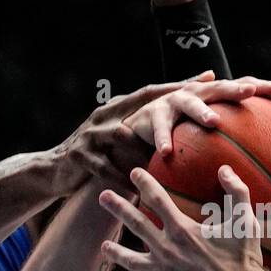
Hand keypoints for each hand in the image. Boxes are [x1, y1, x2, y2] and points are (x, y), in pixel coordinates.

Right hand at [55, 74, 206, 194]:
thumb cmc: (102, 155)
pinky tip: (139, 191)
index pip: (156, 91)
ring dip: (146, 148)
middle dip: (181, 107)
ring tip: (170, 159)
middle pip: (146, 104)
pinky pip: (106, 168)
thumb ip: (151, 127)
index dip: (184, 83)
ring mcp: (92, 133)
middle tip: (213, 120)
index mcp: (121, 106)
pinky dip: (122, 179)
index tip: (215, 78)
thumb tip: (182, 123)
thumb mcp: (124, 136)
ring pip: (123, 136)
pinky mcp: (80, 155)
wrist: (55, 170)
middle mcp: (107, 114)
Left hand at [97, 165, 270, 270]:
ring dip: (116, 253)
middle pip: (136, 225)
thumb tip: (224, 168)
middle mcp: (168, 251)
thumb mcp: (246, 221)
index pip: (157, 199)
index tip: (134, 173)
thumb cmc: (245, 258)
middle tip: (103, 197)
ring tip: (104, 247)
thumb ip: (236, 191)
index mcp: (183, 230)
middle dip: (118, 208)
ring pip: (132, 262)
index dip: (144, 183)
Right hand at [119, 75, 270, 155]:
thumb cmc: (182, 120)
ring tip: (213, 122)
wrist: (141, 121)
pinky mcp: (153, 115)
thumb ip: (228, 113)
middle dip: (235, 89)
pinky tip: (167, 152)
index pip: (241, 85)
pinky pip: (160, 129)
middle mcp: (196, 92)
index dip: (262, 85)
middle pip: (219, 88)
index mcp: (212, 93)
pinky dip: (163, 139)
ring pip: (190, 104)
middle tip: (250, 92)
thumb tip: (257, 108)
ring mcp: (174, 101)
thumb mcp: (207, 116)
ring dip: (201, 112)